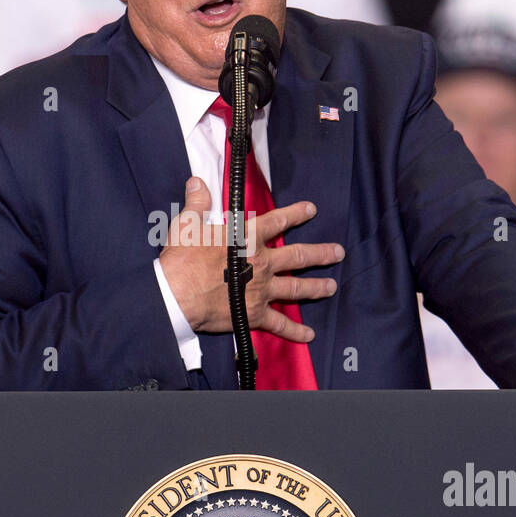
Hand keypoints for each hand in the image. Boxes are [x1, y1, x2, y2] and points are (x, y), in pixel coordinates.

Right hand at [158, 177, 342, 338]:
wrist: (176, 295)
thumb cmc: (182, 260)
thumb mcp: (187, 225)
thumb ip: (197, 203)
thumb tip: (197, 181)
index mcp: (246, 238)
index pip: (277, 221)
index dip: (296, 214)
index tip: (312, 210)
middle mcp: (261, 262)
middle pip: (298, 255)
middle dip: (321, 253)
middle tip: (338, 252)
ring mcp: (261, 289)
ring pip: (297, 287)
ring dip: (316, 287)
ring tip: (331, 287)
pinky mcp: (255, 313)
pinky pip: (280, 324)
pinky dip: (296, 331)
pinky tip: (309, 335)